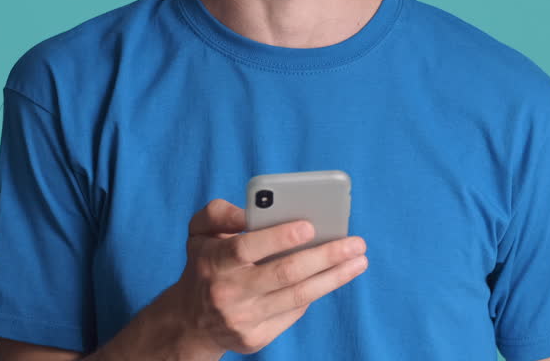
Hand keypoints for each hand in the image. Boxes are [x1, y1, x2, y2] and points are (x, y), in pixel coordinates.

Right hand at [168, 198, 367, 355]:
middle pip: (284, 274)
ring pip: (298, 296)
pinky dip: (315, 292)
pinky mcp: (255, 339)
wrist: (190, 320)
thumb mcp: (199, 232)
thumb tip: (252, 211)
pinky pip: (293, 312)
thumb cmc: (206, 264)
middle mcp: (228, 292)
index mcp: (214, 261)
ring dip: (334, 277)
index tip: (310, 226)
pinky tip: (333, 277)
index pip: (247, 247)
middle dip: (325, 257)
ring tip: (359, 260)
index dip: (279, 237)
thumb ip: (220, 213)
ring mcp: (243, 319)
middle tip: (356, 242)